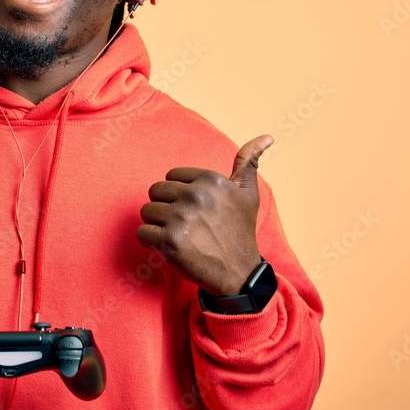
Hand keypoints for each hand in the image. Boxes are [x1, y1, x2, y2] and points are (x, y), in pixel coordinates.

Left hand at [136, 135, 272, 295]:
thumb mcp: (248, 193)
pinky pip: (142, 233)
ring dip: (158, 225)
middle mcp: (195, 195)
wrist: (239, 273)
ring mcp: (181, 218)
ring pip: (147, 212)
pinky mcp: (169, 242)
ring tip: (180, 236)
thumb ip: (248, 162)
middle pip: (156, 191)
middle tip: (187, 225)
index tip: (196, 210)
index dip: (179, 195)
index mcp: (210, 179)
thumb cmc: (240, 231)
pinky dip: (151, 242)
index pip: (171, 176)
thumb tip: (267, 136)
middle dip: (166, 208)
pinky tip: (171, 248)